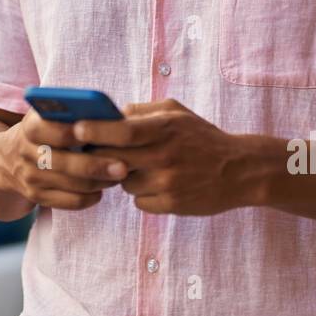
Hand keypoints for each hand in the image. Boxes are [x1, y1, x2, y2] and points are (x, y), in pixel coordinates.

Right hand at [0, 109, 130, 210]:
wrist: (5, 160)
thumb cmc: (41, 131)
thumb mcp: (47, 115)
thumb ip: (70, 113)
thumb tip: (111, 118)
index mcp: (30, 127)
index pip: (56, 131)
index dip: (79, 134)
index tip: (105, 135)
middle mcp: (26, 152)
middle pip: (67, 163)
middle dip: (98, 165)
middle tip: (124, 166)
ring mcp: (29, 178)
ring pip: (72, 185)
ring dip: (99, 182)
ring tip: (119, 175)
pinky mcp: (36, 197)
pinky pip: (69, 202)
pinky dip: (90, 197)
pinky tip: (102, 190)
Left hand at [75, 98, 265, 214]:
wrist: (239, 171)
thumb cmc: (202, 137)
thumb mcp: (177, 113)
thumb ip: (143, 110)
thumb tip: (110, 114)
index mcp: (165, 128)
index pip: (121, 130)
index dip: (95, 130)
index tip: (75, 129)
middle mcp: (165, 156)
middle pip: (114, 158)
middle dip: (99, 155)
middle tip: (95, 152)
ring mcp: (167, 183)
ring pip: (123, 183)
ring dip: (126, 176)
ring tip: (146, 168)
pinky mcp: (171, 205)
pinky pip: (138, 201)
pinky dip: (142, 194)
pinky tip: (159, 185)